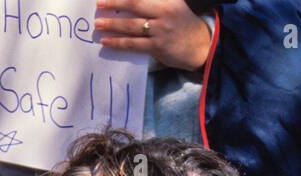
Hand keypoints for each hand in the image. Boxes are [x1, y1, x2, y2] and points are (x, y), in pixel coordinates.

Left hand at [94, 0, 212, 71]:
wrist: (202, 46)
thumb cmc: (185, 25)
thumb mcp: (174, 7)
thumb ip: (156, 4)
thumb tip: (133, 4)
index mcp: (167, 2)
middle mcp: (164, 13)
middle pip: (134, 6)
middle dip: (114, 4)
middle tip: (99, 4)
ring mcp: (160, 30)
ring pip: (131, 26)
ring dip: (112, 24)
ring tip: (98, 24)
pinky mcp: (157, 47)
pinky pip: (133, 44)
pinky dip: (118, 42)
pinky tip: (107, 41)